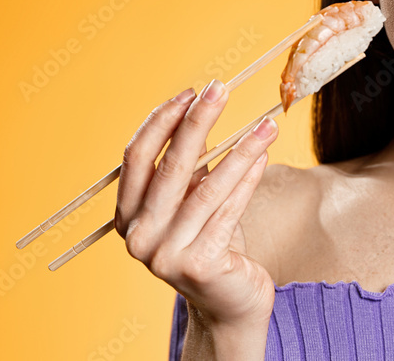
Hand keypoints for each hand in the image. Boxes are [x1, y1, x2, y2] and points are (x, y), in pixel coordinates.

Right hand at [114, 79, 278, 331]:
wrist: (228, 305)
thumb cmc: (210, 244)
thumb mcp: (191, 202)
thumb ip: (189, 166)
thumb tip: (200, 110)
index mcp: (127, 216)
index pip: (136, 157)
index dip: (161, 121)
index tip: (189, 92)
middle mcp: (138, 237)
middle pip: (169, 166)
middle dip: (197, 121)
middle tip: (220, 88)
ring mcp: (165, 254)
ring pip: (206, 188)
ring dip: (240, 150)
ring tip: (266, 124)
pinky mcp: (199, 265)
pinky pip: (228, 211)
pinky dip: (247, 179)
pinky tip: (264, 157)